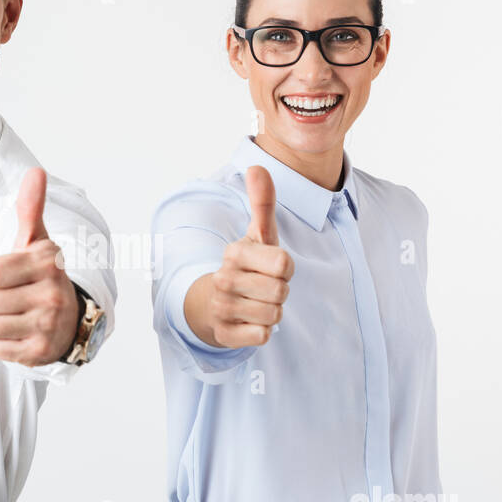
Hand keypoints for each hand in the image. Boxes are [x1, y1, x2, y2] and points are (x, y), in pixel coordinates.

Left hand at [0, 167, 79, 366]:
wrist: (72, 321)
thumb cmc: (43, 276)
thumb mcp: (37, 242)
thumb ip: (31, 208)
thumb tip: (35, 171)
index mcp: (48, 263)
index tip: (13, 276)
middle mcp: (52, 294)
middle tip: (12, 299)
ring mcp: (48, 325)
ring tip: (15, 316)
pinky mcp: (41, 352)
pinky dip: (2, 344)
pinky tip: (20, 334)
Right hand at [187, 165, 294, 347]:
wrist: (215, 302)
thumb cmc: (248, 266)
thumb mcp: (258, 235)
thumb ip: (262, 202)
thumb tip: (257, 165)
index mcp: (235, 252)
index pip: (284, 263)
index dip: (286, 268)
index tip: (272, 267)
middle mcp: (224, 278)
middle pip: (281, 292)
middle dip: (280, 292)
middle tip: (265, 287)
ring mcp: (221, 307)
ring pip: (274, 315)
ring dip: (272, 312)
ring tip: (257, 303)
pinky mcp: (223, 333)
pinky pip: (261, 336)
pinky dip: (261, 331)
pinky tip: (249, 321)